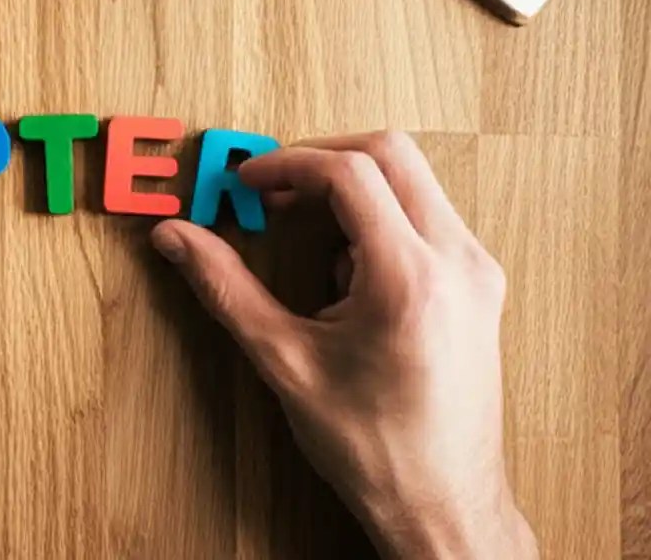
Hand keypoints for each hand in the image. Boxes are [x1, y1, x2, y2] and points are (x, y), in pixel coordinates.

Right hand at [152, 132, 537, 559]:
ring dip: (352, 189)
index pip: (351, 172)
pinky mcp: (479, 285)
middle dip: (322, 158)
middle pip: (392, 154)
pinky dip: (379, 219)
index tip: (247, 182)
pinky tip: (345, 271)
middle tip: (271, 190)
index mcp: (410, 277)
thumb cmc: (373, 447)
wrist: (443, 502)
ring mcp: (477, 271)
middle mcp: (457, 262)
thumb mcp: (286, 362)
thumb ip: (226, 289)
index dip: (287, 164)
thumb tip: (178, 240)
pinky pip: (428, 217)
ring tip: (305, 238)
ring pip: (414, 181)